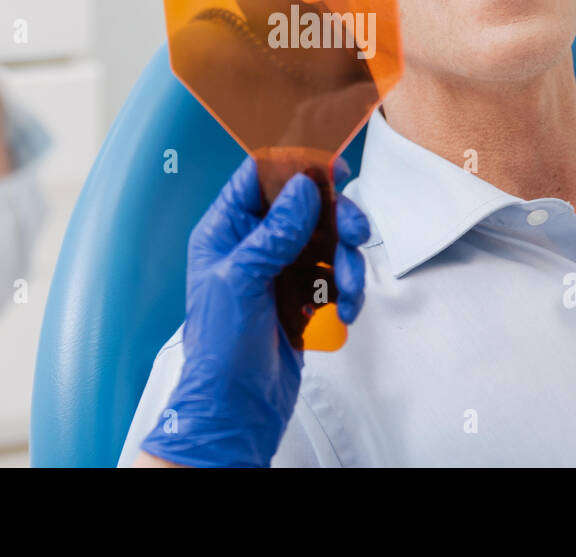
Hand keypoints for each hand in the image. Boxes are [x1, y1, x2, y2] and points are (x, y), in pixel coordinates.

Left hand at [139, 154, 368, 466]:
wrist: (236, 409)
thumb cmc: (220, 348)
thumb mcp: (241, 278)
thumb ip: (274, 231)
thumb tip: (302, 188)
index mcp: (226, 230)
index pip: (260, 177)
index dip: (296, 165)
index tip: (332, 167)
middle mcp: (254, 245)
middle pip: (306, 207)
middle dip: (337, 218)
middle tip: (355, 232)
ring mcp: (280, 271)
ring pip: (327, 242)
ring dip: (345, 261)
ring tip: (347, 289)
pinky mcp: (302, 297)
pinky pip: (335, 276)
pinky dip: (346, 290)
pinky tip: (344, 310)